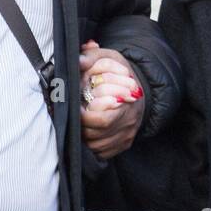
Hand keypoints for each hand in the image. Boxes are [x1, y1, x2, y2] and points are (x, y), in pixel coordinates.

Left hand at [80, 41, 144, 158]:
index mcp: (127, 101)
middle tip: (75, 115)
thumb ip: (91, 57)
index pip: (102, 120)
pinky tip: (87, 132)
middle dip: (80, 127)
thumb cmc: (119, 74)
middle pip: (97, 135)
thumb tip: (78, 61)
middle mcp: (129, 122)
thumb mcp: (107, 59)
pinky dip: (91, 146)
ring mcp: (127, 135)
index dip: (84, 117)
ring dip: (84, 136)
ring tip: (79, 122)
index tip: (77, 107)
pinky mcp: (124, 144)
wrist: (136, 90)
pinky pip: (102, 153)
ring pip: (97, 146)